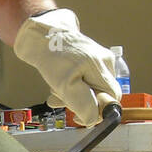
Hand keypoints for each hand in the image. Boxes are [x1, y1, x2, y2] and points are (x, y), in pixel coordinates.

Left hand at [13, 8, 120, 126]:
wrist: (39, 31)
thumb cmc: (52, 54)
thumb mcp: (66, 85)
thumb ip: (83, 104)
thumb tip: (93, 119)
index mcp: (104, 67)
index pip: (112, 99)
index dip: (97, 112)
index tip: (78, 117)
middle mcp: (104, 62)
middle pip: (99, 95)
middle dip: (79, 102)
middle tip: (59, 100)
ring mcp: (96, 58)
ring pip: (88, 88)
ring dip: (70, 95)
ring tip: (54, 91)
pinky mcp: (85, 58)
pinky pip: (81, 79)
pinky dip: (68, 86)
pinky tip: (55, 83)